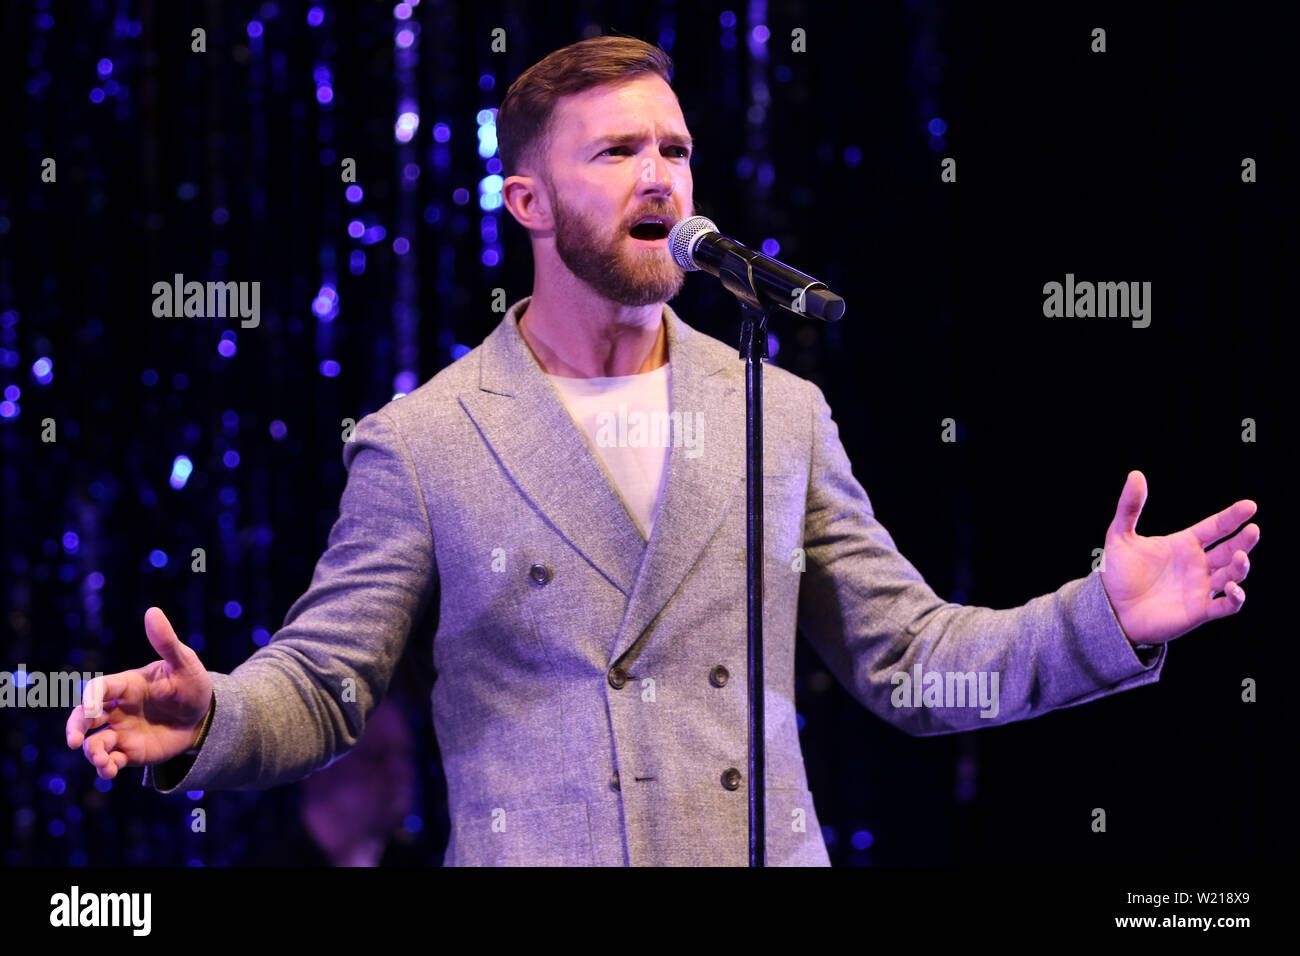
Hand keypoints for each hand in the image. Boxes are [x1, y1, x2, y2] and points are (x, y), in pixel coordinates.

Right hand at [65, 607, 213, 779]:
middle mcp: (116, 709)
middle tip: (74, 742)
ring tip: (105, 763)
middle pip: (84, 717)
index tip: (92, 707)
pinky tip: (111, 771)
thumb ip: (166, 642)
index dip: (92, 696)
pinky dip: (106, 768)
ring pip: (94, 743)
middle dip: (75, 728)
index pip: (99, 688)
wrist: (205, 716)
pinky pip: (111, 761)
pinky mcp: (129, 751)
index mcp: (125, 685)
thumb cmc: (191, 683)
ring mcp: (121, 731)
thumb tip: (152, 611)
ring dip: (93, 754)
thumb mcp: (184, 662)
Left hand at [1100, 471, 1258, 644]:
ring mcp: (1201, 588)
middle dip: (1244, 540)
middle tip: (1253, 529)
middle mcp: (1198, 564)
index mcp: (1185, 544)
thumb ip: (1130, 507)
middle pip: (1230, 549)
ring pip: (1232, 575)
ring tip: (1239, 556)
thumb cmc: (1117, 573)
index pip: (1216, 527)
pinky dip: (1235, 598)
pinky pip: (1225, 606)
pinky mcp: (1199, 611)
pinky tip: (1233, 588)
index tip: (1250, 506)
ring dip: (1240, 567)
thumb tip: (1135, 474)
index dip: (1233, 517)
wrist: (1110, 609)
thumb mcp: (1120, 536)